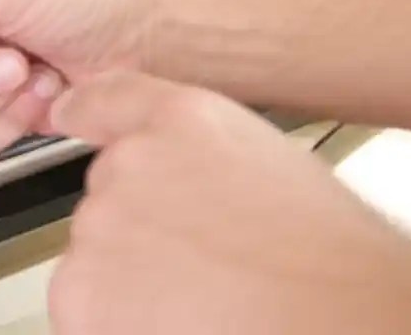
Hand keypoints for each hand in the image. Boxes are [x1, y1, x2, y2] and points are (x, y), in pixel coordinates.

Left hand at [49, 71, 410, 334]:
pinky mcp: (78, 290)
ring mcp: (99, 224)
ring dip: (128, 287)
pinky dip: (115, 327)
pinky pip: (83, 312)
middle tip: (200, 269)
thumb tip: (184, 178)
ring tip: (202, 306)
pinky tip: (179, 328)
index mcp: (182, 121)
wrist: (341, 315)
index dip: (86, 111)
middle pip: (105, 200)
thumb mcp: (274, 168)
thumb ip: (205, 158)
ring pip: (92, 262)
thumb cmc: (332, 262)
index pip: (108, 98)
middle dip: (138, 236)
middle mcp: (128, 161)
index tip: (69, 115)